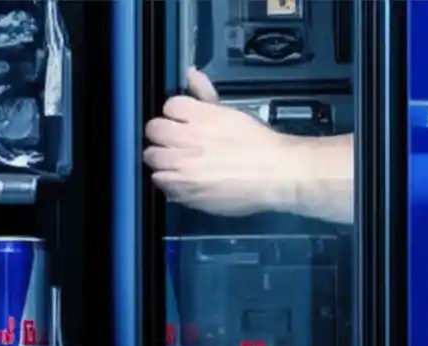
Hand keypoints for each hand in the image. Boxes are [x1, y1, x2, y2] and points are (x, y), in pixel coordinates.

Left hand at [144, 68, 302, 216]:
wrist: (275, 175)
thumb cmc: (257, 144)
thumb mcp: (231, 113)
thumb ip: (205, 95)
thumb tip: (190, 74)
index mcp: (201, 116)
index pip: (169, 106)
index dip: (175, 114)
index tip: (181, 122)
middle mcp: (188, 139)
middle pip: (154, 130)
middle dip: (162, 135)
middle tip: (175, 142)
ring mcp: (182, 166)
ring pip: (151, 157)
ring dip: (162, 158)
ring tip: (179, 162)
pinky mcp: (182, 189)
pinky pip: (160, 181)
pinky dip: (168, 180)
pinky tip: (183, 178)